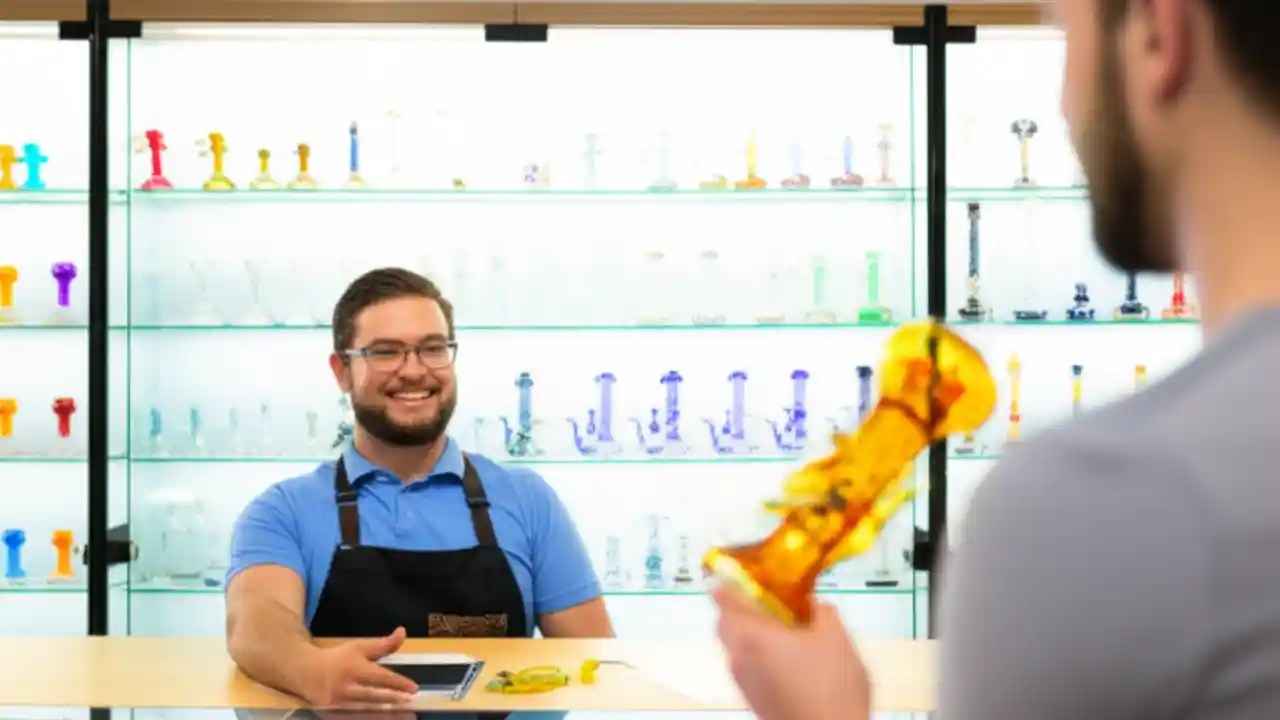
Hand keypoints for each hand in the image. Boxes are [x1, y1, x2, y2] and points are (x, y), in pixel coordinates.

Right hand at [302, 626, 419, 708]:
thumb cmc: (337, 659)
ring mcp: (337, 704)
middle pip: (373, 697)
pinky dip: (368, 718)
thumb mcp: (359, 647)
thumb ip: (383, 644)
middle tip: (410, 704)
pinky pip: (352, 718)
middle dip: (393, 701)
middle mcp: (345, 687)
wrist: (304, 672)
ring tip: (403, 715)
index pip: (380, 677)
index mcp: (354, 668)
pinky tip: (383, 718)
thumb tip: (403, 632)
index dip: (398, 683)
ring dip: (384, 714)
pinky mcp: (331, 714)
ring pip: (364, 711)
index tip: (414, 689)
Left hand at [712, 584, 871, 719]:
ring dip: (753, 632)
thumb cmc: (830, 693)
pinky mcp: (753, 697)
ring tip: (787, 628)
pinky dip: (760, 654)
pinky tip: (791, 656)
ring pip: (736, 645)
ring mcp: (743, 680)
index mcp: (752, 636)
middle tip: (768, 599)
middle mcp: (739, 658)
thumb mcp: (837, 638)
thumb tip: (816, 605)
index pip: (721, 597)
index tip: (741, 571)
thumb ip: (822, 611)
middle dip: (743, 607)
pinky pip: (747, 665)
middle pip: (725, 621)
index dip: (728, 579)